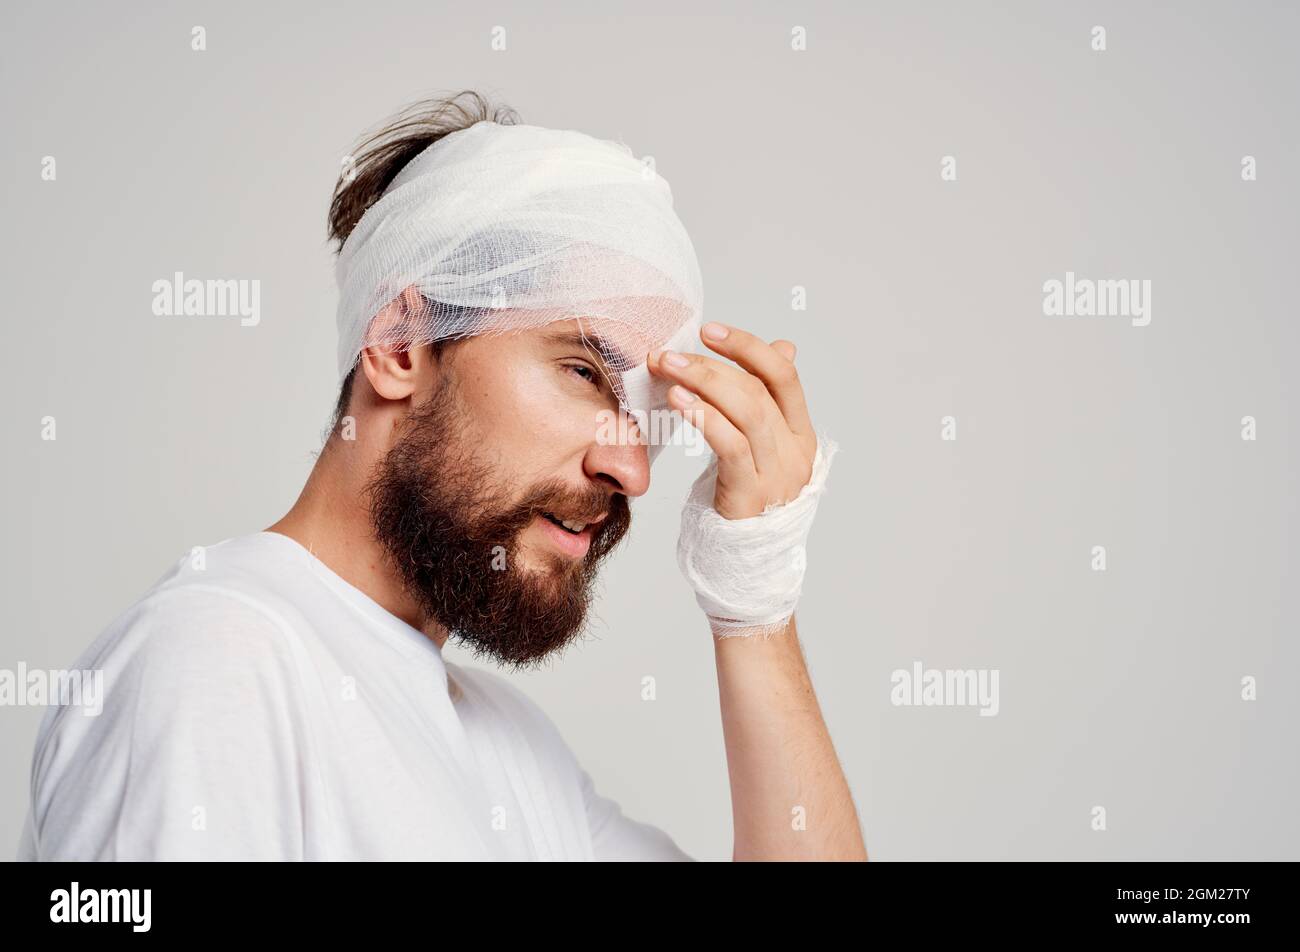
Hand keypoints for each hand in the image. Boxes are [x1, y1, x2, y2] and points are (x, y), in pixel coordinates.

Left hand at [649, 322, 817, 518]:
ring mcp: (777, 474)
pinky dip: (704, 417)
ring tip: (667, 369)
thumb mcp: (763, 447)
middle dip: (710, 364)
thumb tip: (784, 347)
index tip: (709, 330)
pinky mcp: (751, 495)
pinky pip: (731, 445)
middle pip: (758, 390)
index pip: (783, 375)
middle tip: (669, 353)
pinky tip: (678, 401)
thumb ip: (769, 400)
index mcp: (801, 434)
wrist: (749, 563)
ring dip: (703, 383)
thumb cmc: (748, 498)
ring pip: (748, 412)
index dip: (748, 347)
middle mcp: (795, 451)